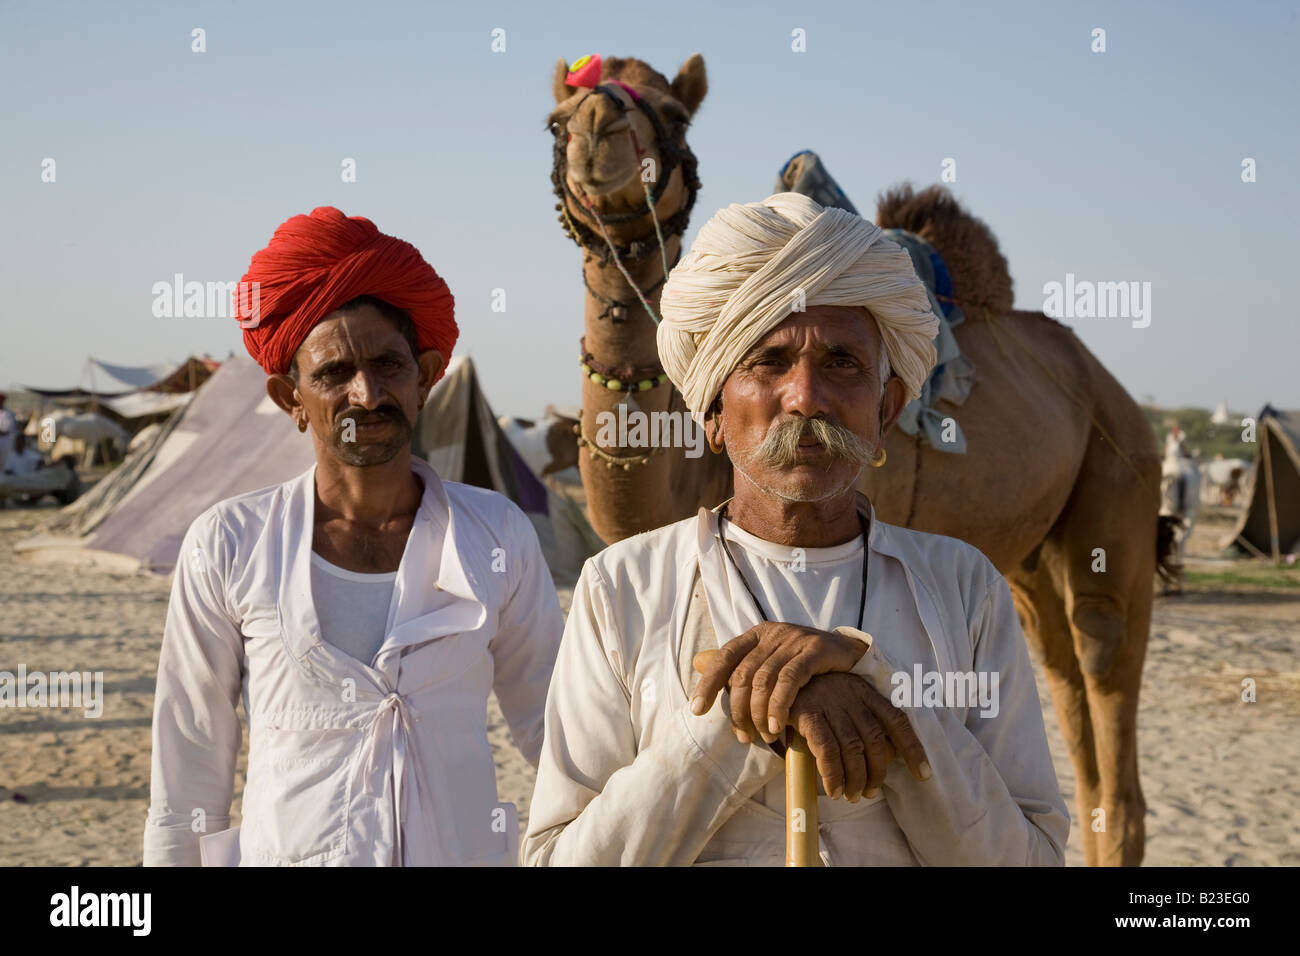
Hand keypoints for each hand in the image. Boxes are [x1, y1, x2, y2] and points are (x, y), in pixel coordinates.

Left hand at [690, 622, 867, 743]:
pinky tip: (777, 726)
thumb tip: (696, 662)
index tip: (697, 710)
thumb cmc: (804, 663)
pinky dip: (779, 706)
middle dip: (737, 710)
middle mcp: (772, 633)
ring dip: (758, 714)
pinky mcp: (814, 650)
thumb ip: (740, 666)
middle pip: (743, 674)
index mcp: (757, 634)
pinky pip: (789, 680)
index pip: (724, 657)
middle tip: (743, 736)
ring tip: (763, 737)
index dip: (708, 683)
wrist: (850, 654)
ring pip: (763, 680)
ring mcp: (793, 639)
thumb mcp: (771, 661)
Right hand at [790, 672, 930, 800]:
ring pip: (852, 748)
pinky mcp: (807, 713)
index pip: (897, 720)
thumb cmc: (814, 697)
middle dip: (877, 772)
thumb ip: (862, 720)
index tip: (923, 774)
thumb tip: (888, 755)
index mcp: (865, 691)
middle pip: (875, 740)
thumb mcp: (842, 700)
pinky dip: (834, 775)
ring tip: (852, 796)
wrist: (774, 680)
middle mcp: (851, 694)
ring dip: (856, 779)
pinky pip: (827, 751)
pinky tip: (834, 789)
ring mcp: (829, 702)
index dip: (913, 749)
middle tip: (870, 792)